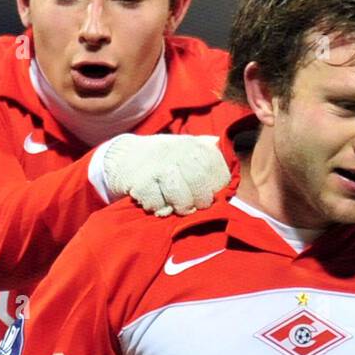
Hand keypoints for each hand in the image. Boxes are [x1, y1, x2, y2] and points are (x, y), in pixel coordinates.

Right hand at [101, 133, 229, 215]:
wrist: (124, 156)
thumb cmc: (163, 159)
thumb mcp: (187, 149)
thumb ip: (208, 155)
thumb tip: (231, 169)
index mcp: (193, 145)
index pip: (217, 169)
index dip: (218, 188)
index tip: (212, 196)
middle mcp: (177, 151)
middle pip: (200, 183)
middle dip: (200, 201)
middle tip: (193, 206)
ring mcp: (158, 166)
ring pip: (180, 196)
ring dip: (180, 207)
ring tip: (175, 206)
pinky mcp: (141, 181)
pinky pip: (158, 204)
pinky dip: (159, 209)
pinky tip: (156, 203)